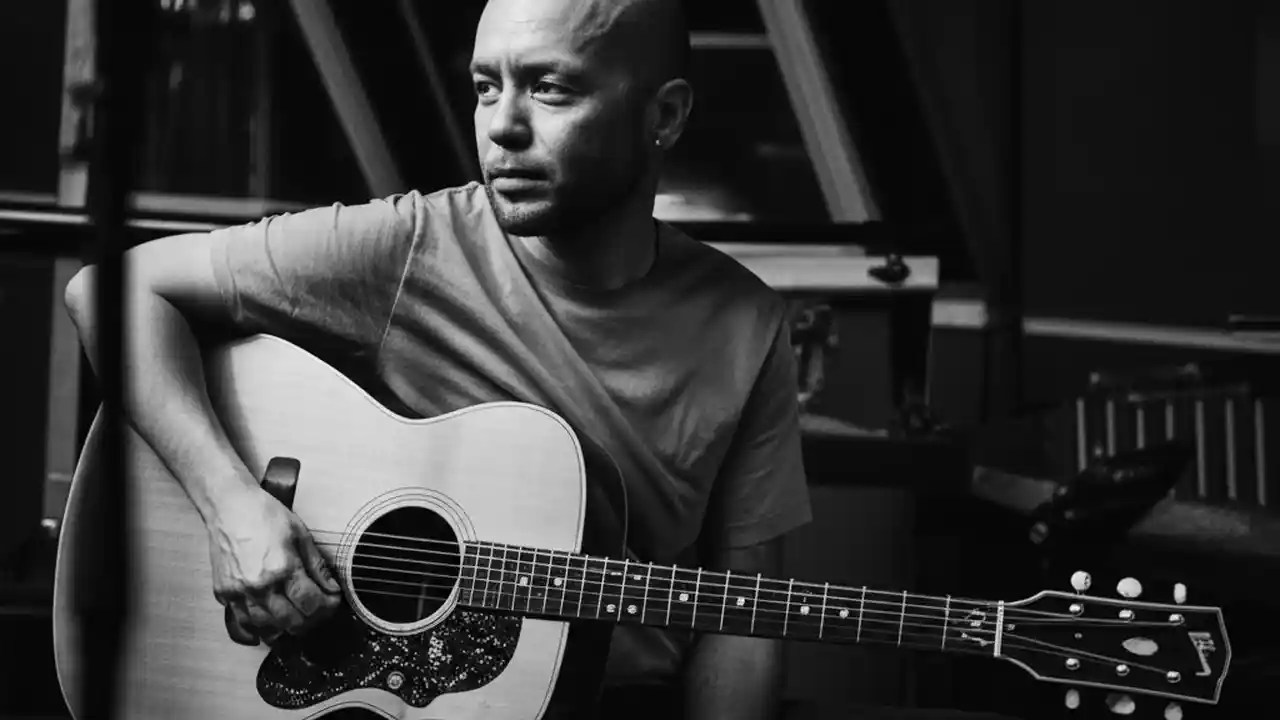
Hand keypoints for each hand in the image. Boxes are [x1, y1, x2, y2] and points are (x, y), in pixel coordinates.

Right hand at [206, 484, 341, 644]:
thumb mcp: (300, 535)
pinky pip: (241, 624)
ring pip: (267, 629)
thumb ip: (317, 566)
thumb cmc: (264, 515)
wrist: (229, 506)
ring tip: (298, 619)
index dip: (328, 607)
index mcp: (282, 569)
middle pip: (292, 622)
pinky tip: (268, 629)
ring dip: (286, 629)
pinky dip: (256, 632)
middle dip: (311, 621)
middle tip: (319, 611)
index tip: (333, 602)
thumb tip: (332, 589)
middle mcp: (260, 587)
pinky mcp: (224, 594)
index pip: (311, 604)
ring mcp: (239, 593)